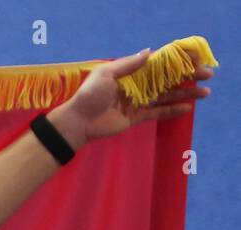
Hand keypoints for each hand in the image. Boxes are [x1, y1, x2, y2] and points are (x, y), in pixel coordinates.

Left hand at [45, 47, 213, 150]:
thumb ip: (128, 64)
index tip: (195, 59)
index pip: (159, 64)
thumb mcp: (106, 74)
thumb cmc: (89, 95)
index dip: (177, 62)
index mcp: (131, 72)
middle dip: (188, 77)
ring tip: (204, 93)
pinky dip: (172, 111)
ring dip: (185, 94)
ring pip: (166, 96)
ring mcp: (138, 102)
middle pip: (167, 80)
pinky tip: (187, 108)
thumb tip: (150, 52)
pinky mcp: (136, 117)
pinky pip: (158, 113)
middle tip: (207, 76)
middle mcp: (138, 85)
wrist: (78, 122)